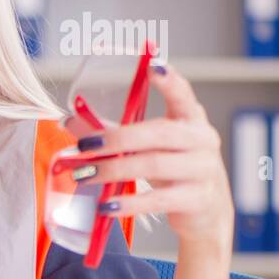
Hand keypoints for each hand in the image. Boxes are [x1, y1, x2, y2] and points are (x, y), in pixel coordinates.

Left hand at [67, 62, 233, 250]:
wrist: (207, 211)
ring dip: (114, 170)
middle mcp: (202, 141)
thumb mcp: (150, 147)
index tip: (153, 67)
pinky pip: (158, 199)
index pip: (184, 95)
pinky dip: (129, 203)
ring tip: (85, 175)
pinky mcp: (197, 199)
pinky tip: (106, 205)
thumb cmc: (174, 170)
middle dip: (118, 138)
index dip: (170, 81)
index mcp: (191, 120)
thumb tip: (70, 121)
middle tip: (85, 146)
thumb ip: (114, 132)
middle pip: (159, 133)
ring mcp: (203, 170)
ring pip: (154, 165)